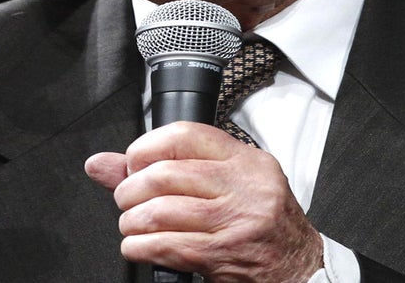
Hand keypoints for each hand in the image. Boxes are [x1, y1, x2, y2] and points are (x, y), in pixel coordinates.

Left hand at [85, 122, 322, 281]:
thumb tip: (102, 164)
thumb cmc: (264, 226)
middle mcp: (245, 186)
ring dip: (132, 222)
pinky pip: (167, 245)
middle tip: (126, 200)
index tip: (133, 162)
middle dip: (130, 190)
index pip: (185, 135)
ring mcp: (236, 220)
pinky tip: (138, 246)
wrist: (301, 269)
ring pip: (160, 210)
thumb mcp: (231, 186)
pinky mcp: (224, 254)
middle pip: (165, 174)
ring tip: (132, 226)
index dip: (145, 147)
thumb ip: (171, 169)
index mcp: (246, 161)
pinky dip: (140, 247)